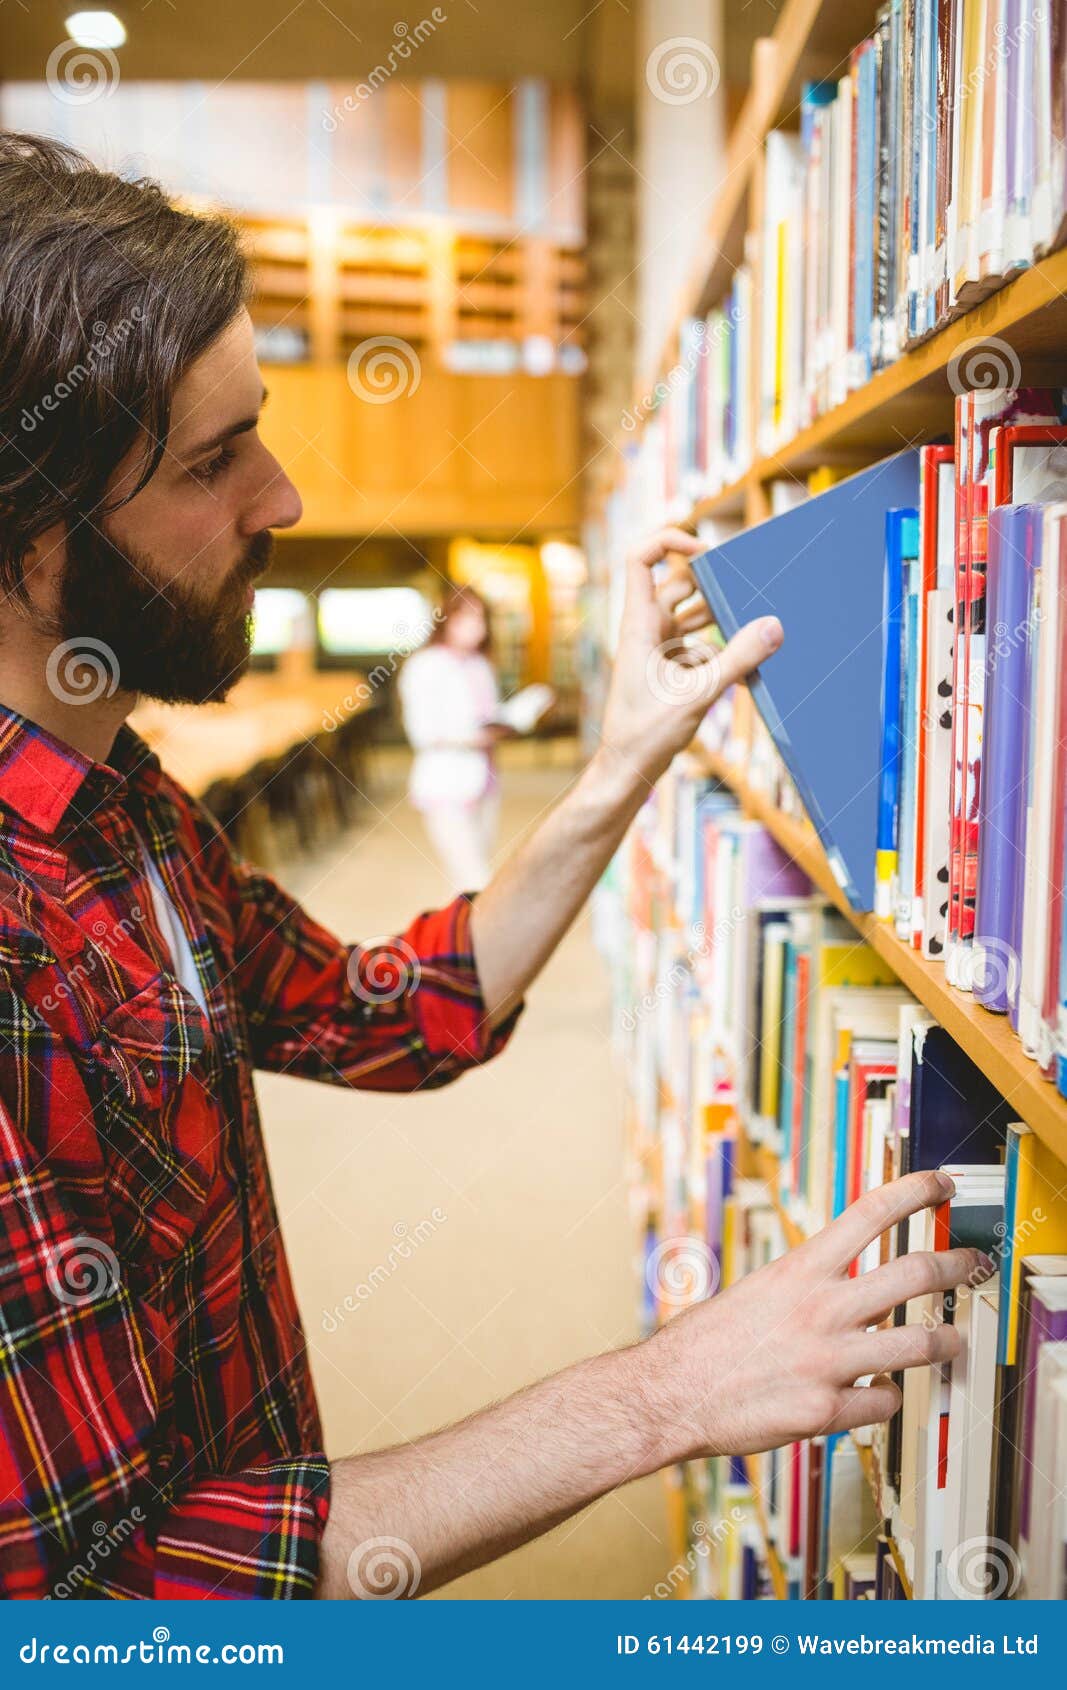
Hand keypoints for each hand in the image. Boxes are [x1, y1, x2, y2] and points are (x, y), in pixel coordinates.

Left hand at [596, 526, 782, 788]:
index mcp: (640, 623)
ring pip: (694, 619)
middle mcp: (647, 630)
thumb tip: (773, 626)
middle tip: (748, 591)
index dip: (669, 541)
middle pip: (679, 586)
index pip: (641, 559)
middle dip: (714, 588)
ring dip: (723, 623)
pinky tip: (750, 672)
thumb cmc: (646, 733)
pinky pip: (701, 649)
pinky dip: (723, 655)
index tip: (704, 551)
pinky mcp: (670, 671)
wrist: (628, 770)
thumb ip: (738, 658)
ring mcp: (658, 650)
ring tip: (757, 629)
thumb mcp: (698, 693)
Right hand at [643, 1170, 992, 1459]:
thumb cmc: (706, 1343)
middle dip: (957, 1264)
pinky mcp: (827, 1409)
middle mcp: (821, 1309)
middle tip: (973, 1262)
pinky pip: (884, 1400)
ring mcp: (828, 1360)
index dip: (915, 1191)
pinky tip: (877, 1394)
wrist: (670, 1393)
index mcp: (799, 1270)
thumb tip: (855, 1287)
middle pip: (915, 1272)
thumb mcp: (757, 1290)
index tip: (940, 1184)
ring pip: (919, 1343)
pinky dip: (885, 1396)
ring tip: (954, 1339)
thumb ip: (809, 1286)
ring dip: (945, 1340)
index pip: (871, 1213)